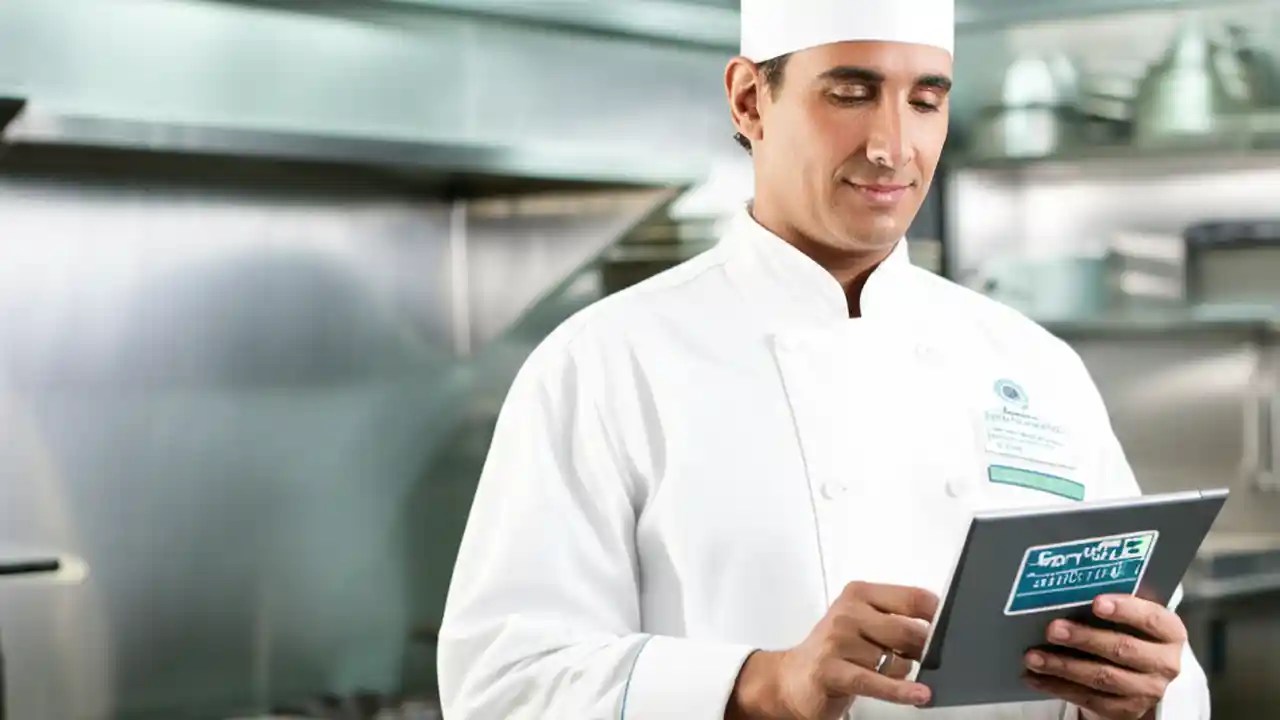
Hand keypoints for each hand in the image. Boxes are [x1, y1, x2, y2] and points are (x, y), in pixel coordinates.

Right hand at [726, 581, 937, 719]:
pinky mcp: (831, 670)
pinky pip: (875, 680)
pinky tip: (918, 695)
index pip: (913, 598)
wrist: (792, 679)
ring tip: (889, 671)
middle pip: (907, 630)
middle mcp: (847, 612)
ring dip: (901, 672)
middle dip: (925, 649)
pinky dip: (900, 690)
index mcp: (858, 593)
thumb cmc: (835, 651)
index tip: (956, 625)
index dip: (938, 615)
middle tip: (934, 659)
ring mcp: (837, 640)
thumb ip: (897, 621)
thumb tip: (940, 631)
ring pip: (894, 659)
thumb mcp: (864, 625)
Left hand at [1023, 594, 1185, 719]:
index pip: (1151, 619)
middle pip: (1122, 649)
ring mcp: (1146, 691)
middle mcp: (1164, 664)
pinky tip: (1035, 676)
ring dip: (1063, 666)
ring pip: (1102, 677)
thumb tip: (1069, 591)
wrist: (1140, 674)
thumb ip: (1111, 605)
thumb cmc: (1130, 633)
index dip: (1125, 610)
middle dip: (1084, 638)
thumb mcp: (1131, 616)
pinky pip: (1088, 699)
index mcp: (1170, 633)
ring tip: (1034, 656)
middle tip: (1052, 629)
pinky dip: (1057, 686)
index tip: (1096, 602)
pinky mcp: (1125, 710)